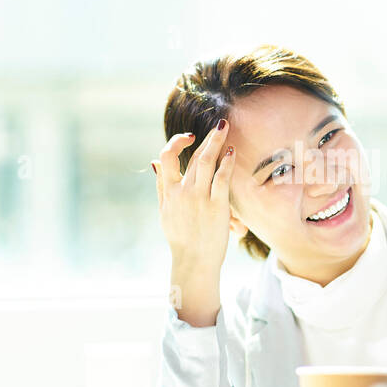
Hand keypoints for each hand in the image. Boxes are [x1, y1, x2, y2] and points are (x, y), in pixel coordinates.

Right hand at [153, 122, 235, 326]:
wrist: (194, 262)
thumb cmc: (180, 238)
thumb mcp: (165, 211)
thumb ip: (161, 185)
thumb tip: (155, 162)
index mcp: (169, 192)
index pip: (167, 157)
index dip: (177, 142)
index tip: (189, 137)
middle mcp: (183, 192)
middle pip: (193, 156)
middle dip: (207, 138)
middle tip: (220, 125)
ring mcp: (199, 198)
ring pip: (207, 162)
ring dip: (217, 142)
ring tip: (225, 129)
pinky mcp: (216, 206)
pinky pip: (221, 178)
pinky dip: (226, 163)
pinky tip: (232, 152)